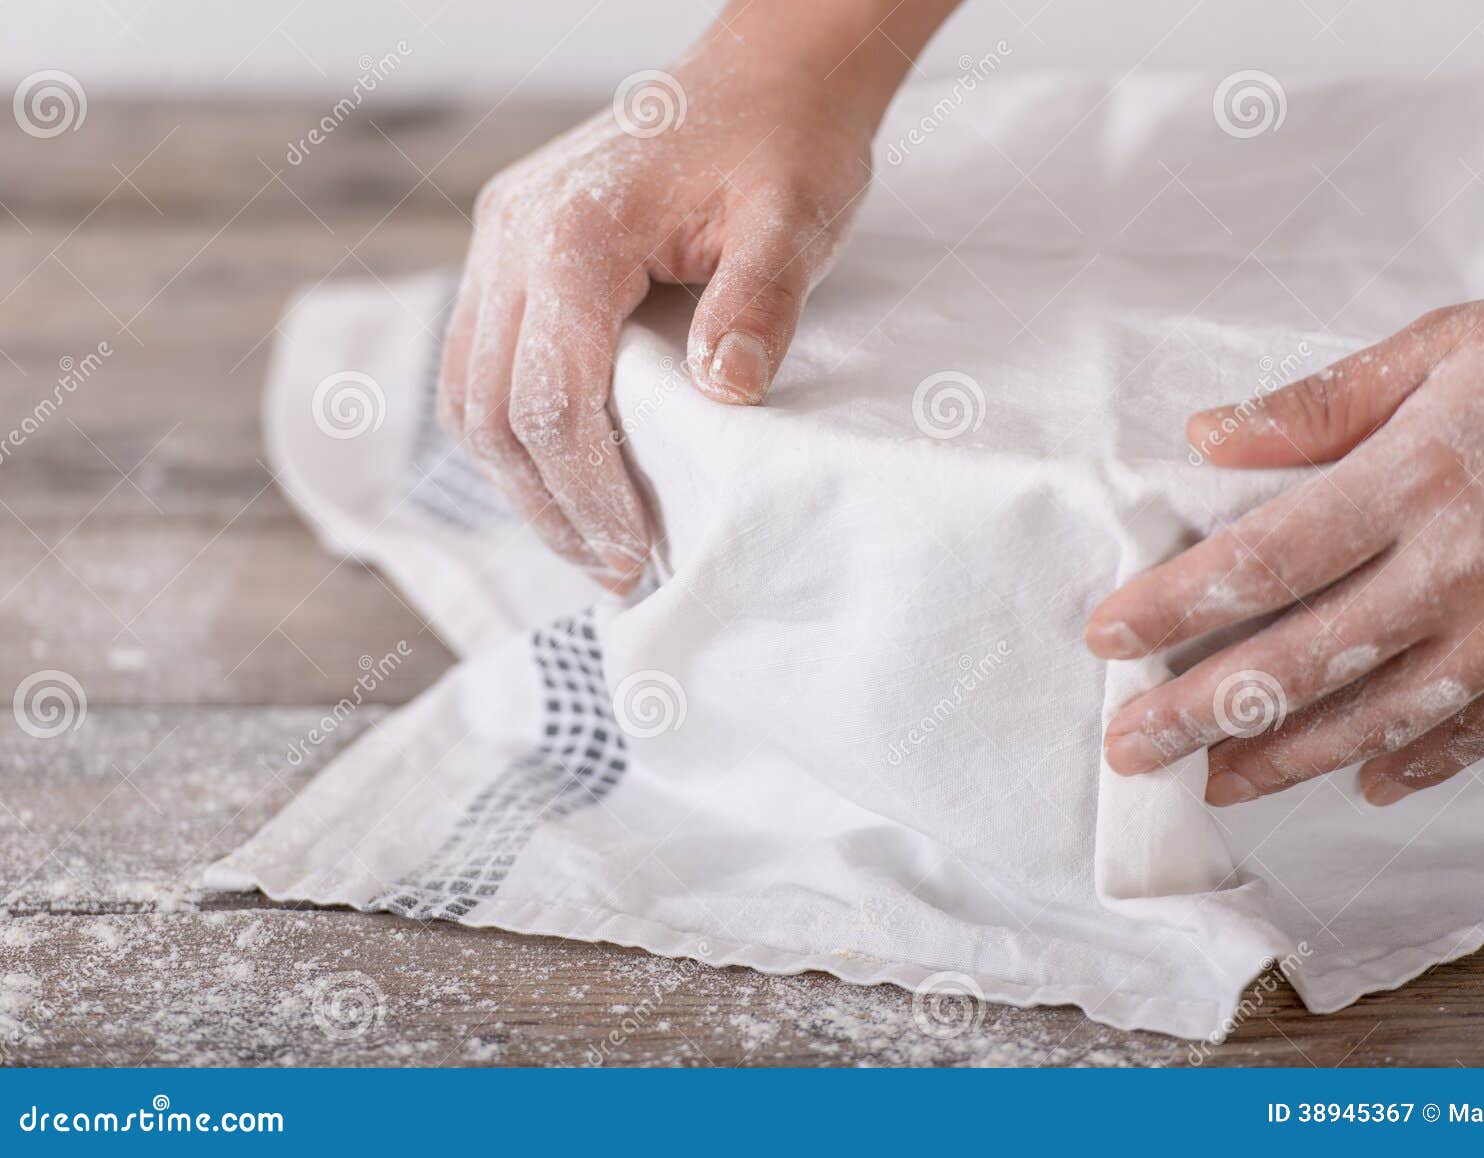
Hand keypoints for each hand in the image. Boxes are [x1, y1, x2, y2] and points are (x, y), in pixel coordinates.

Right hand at [436, 1, 957, 592]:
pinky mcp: (511, 256)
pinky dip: (514, 435)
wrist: (760, 78)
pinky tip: (566, 476)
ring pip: (469, 396)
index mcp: (571, 231)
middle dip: (550, 505)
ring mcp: (500, 243)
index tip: (636, 553)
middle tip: (614, 570)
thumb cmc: (781, 143)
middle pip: (492, 410)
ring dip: (521, 481)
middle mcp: (511, 237)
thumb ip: (758, 306)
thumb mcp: (792, 221)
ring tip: (589, 541)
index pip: (552, 397)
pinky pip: (481, 365)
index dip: (590, 492)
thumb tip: (724, 394)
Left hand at [1086, 284, 1483, 806]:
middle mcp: (1463, 569)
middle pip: (1302, 661)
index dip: (1175, 606)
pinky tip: (1362, 780)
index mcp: (1417, 478)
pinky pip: (1481, 733)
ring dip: (1287, 757)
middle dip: (1203, 712)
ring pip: (1380, 717)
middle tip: (1130, 747)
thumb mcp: (1447, 344)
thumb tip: (1208, 438)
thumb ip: (1320, 404)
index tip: (1108, 637)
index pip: (1262, 560)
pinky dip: (1417, 763)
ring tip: (1215, 783)